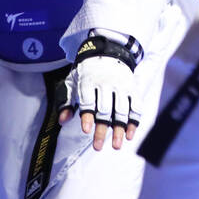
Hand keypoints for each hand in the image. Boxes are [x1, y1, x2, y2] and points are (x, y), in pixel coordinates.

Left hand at [58, 34, 140, 150]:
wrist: (109, 51)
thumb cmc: (86, 72)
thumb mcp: (73, 81)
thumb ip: (67, 101)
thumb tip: (62, 120)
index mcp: (88, 81)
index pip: (88, 100)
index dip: (87, 116)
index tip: (86, 130)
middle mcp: (106, 83)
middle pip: (105, 109)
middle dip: (102, 130)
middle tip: (98, 147)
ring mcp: (121, 86)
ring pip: (122, 110)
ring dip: (120, 129)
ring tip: (116, 146)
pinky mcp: (132, 89)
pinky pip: (135, 106)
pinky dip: (134, 121)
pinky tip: (130, 135)